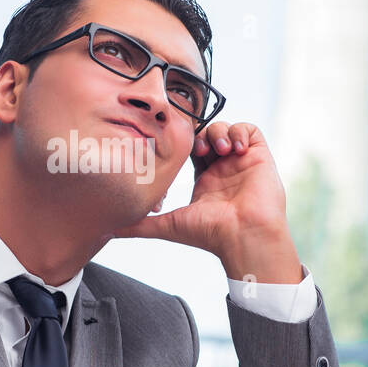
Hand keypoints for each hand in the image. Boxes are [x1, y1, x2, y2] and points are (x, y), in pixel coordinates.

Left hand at [111, 121, 302, 282]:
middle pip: (207, 135)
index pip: (190, 149)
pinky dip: (240, 133)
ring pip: (226, 130)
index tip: (174, 145)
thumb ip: (139, 226)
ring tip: (218, 151)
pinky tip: (234, 150)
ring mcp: (241, 162)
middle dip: (199, 134)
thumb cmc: (210, 234)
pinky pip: (249, 131)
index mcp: (204, 180)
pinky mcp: (259, 156)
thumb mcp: (168, 226)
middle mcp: (223, 169)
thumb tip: (108, 230)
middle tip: (197, 146)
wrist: (243, 236)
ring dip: (218, 133)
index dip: (181, 143)